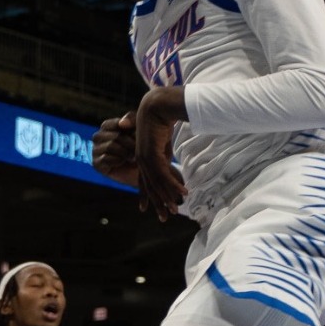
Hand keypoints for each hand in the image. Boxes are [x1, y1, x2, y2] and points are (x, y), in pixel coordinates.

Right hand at [93, 114, 139, 187]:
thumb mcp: (142, 128)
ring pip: (110, 147)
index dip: (129, 131)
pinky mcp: (96, 163)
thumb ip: (133, 119)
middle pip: (114, 136)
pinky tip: (124, 162)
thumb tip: (121, 123)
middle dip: (130, 143)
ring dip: (126, 153)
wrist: (147, 170)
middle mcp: (99, 137)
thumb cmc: (146, 147)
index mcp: (108, 126)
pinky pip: (105, 159)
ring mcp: (96, 150)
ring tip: (134, 157)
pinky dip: (118, 161)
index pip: (114, 124)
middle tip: (139, 150)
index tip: (139, 137)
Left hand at [131, 87, 188, 220]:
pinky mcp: (152, 155)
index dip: (147, 197)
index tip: (147, 210)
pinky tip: (182, 193)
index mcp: (143, 159)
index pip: (145, 182)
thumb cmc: (160, 121)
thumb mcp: (162, 142)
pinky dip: (173, 185)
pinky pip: (164, 174)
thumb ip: (162, 153)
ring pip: (157, 184)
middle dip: (158, 204)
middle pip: (150, 187)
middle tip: (165, 218)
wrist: (157, 106)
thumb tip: (166, 161)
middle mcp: (142, 161)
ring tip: (176, 210)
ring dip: (168, 198)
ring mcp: (145, 159)